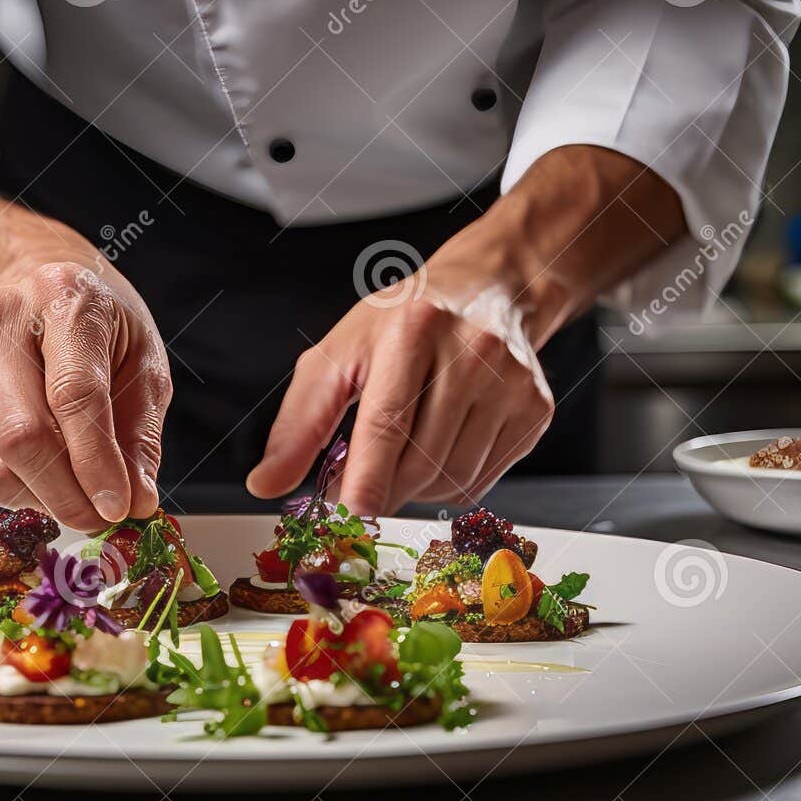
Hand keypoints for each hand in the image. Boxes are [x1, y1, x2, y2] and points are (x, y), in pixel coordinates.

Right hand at [0, 259, 171, 528]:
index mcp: (62, 297)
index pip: (73, 394)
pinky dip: (18, 488)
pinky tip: (45, 473)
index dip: (96, 462)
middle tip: (100, 518)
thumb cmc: (97, 323)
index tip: (118, 508)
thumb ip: (140, 434)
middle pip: (23, 436)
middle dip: (67, 495)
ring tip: (77, 491)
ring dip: (43, 498)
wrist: (30, 280)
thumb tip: (136, 502)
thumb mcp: (143, 362)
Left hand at [246, 145, 685, 514]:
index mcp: (414, 329)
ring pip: (449, 480)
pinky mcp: (534, 412)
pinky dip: (446, 483)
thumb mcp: (341, 352)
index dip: (365, 478)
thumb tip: (266, 484)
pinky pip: (480, 482)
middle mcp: (472, 353)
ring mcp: (511, 385)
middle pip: (418, 462)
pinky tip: (438, 448)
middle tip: (358, 481)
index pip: (387, 424)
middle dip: (380, 487)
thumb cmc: (405, 321)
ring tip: (401, 453)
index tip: (347, 510)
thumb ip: (301, 421)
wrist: (490, 289)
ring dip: (412, 487)